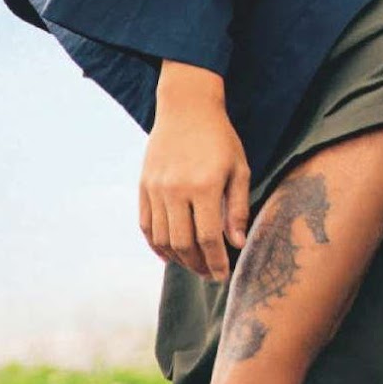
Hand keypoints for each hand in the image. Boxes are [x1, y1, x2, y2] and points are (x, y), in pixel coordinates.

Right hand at [138, 99, 251, 282]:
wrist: (186, 108)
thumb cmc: (220, 138)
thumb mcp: (239, 169)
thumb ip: (237, 208)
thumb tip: (236, 244)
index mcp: (204, 186)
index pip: (208, 237)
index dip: (215, 261)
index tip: (223, 276)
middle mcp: (176, 190)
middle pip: (183, 243)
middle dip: (197, 265)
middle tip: (209, 274)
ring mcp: (156, 189)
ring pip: (162, 239)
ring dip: (178, 259)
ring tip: (193, 265)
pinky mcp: (143, 186)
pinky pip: (146, 225)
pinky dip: (156, 245)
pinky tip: (170, 254)